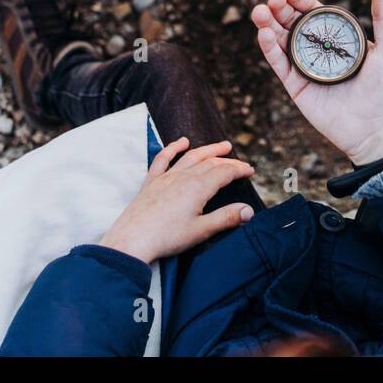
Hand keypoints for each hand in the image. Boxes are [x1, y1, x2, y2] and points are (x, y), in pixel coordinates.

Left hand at [99, 138, 254, 263]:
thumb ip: (226, 218)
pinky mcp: (151, 182)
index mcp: (198, 188)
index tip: (250, 171)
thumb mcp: (201, 230)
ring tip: (221, 146)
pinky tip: (181, 143)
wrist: (132, 240)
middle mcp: (183, 177)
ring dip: (208, 150)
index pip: (224, 172)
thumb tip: (249, 210)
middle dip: (228, 161)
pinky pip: (163, 159)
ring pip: (191, 157)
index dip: (239, 169)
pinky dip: (173, 148)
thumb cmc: (167, 237)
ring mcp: (166, 177)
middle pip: (211, 163)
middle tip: (241, 162)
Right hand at [251, 0, 382, 164]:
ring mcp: (303, 66)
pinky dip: (269, 48)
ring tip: (260, 11)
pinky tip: (264, 33)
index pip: (314, 12)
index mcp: (336, 36)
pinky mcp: (294, 84)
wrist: (372, 128)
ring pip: (280, 40)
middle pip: (292, 22)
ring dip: (268, 23)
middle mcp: (317, 48)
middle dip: (280, 7)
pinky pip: (278, 63)